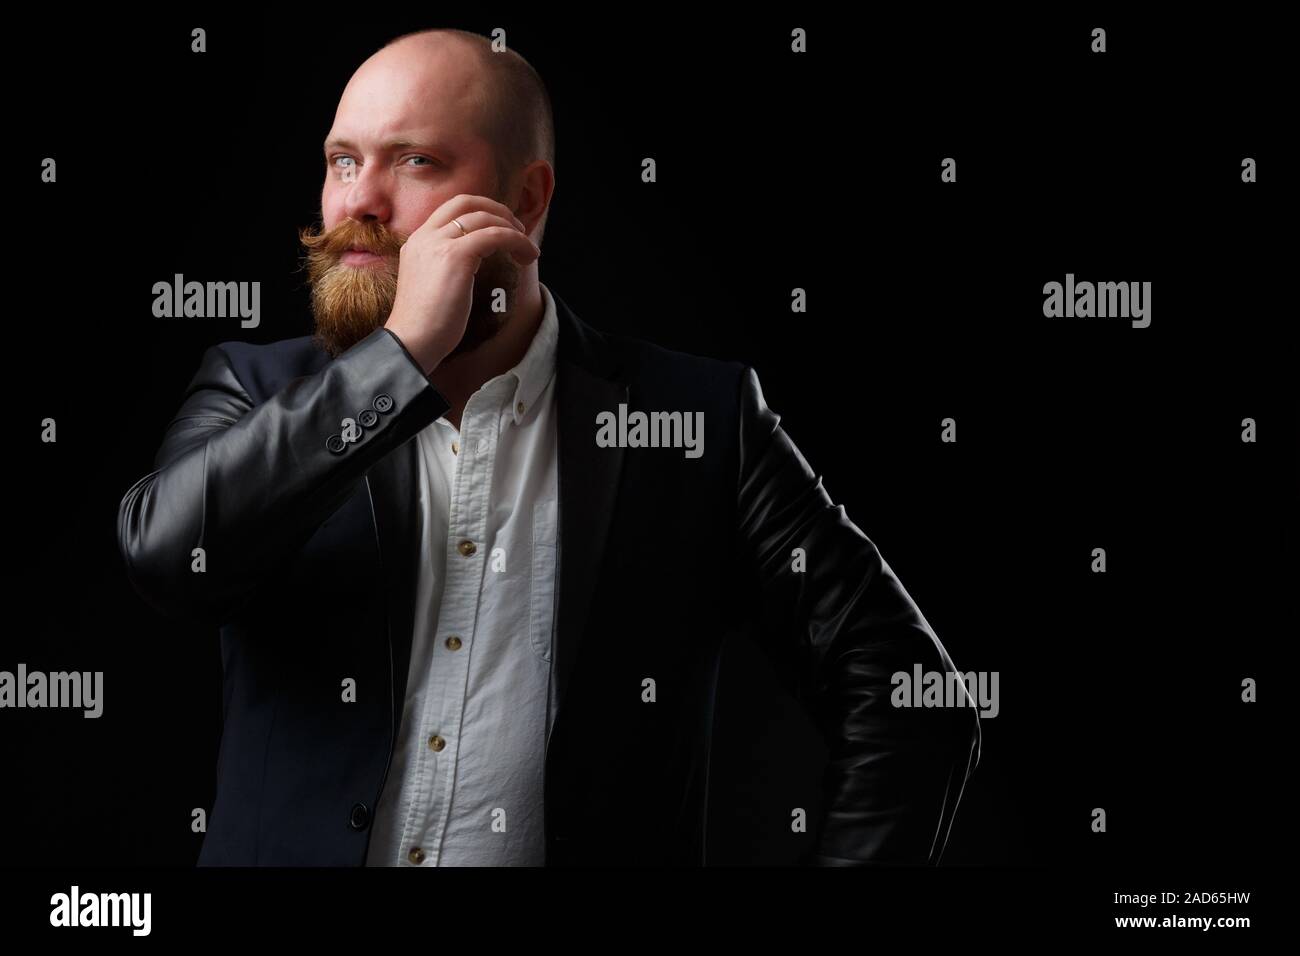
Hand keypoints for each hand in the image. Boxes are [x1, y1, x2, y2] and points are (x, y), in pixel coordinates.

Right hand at [383, 193, 539, 372]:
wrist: (410, 342)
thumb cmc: (424, 326)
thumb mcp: (430, 285)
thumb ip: (445, 267)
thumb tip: (475, 264)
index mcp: (417, 242)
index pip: (451, 209)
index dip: (481, 211)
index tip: (500, 227)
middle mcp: (425, 236)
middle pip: (467, 202)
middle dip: (498, 210)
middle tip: (518, 230)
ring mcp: (439, 244)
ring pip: (485, 218)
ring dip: (513, 229)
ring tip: (528, 249)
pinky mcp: (456, 257)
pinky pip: (495, 235)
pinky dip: (516, 241)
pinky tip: (527, 256)